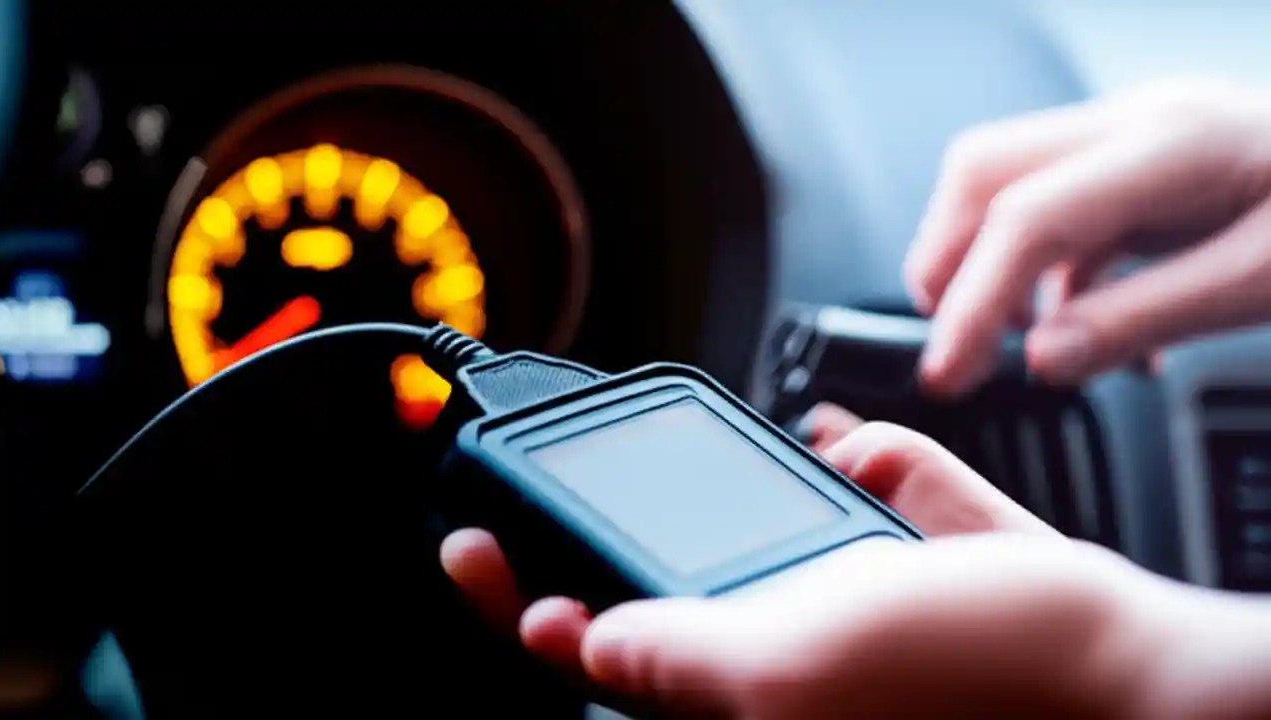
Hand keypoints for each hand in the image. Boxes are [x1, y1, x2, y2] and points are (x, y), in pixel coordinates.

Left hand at [441, 409, 1193, 717]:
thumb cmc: (968, 671)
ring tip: (651, 439)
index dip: (515, 604)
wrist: (1102, 649)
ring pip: (717, 540)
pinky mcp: (864, 564)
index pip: (587, 654)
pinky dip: (804, 467)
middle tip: (545, 462)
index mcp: (723, 686)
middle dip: (592, 528)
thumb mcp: (792, 666)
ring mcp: (810, 603)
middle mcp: (756, 651)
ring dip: (691, 489)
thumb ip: (677, 659)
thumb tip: (588, 644)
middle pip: (638, 587)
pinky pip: (808, 507)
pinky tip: (818, 444)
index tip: (467, 545)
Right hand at [905, 79, 1270, 395]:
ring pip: (1006, 184)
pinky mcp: (1144, 166)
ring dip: (986, 264)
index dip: (972, 300)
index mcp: (1173, 144)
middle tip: (953, 347)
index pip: (1028, 216)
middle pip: (985, 171)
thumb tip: (1041, 357)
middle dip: (949, 261)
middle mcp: (1139, 124)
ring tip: (1007, 341)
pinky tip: (1077, 327)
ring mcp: (1137, 137)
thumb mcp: (1266, 282)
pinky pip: (1057, 210)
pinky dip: (1043, 275)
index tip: (948, 371)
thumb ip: (1143, 317)